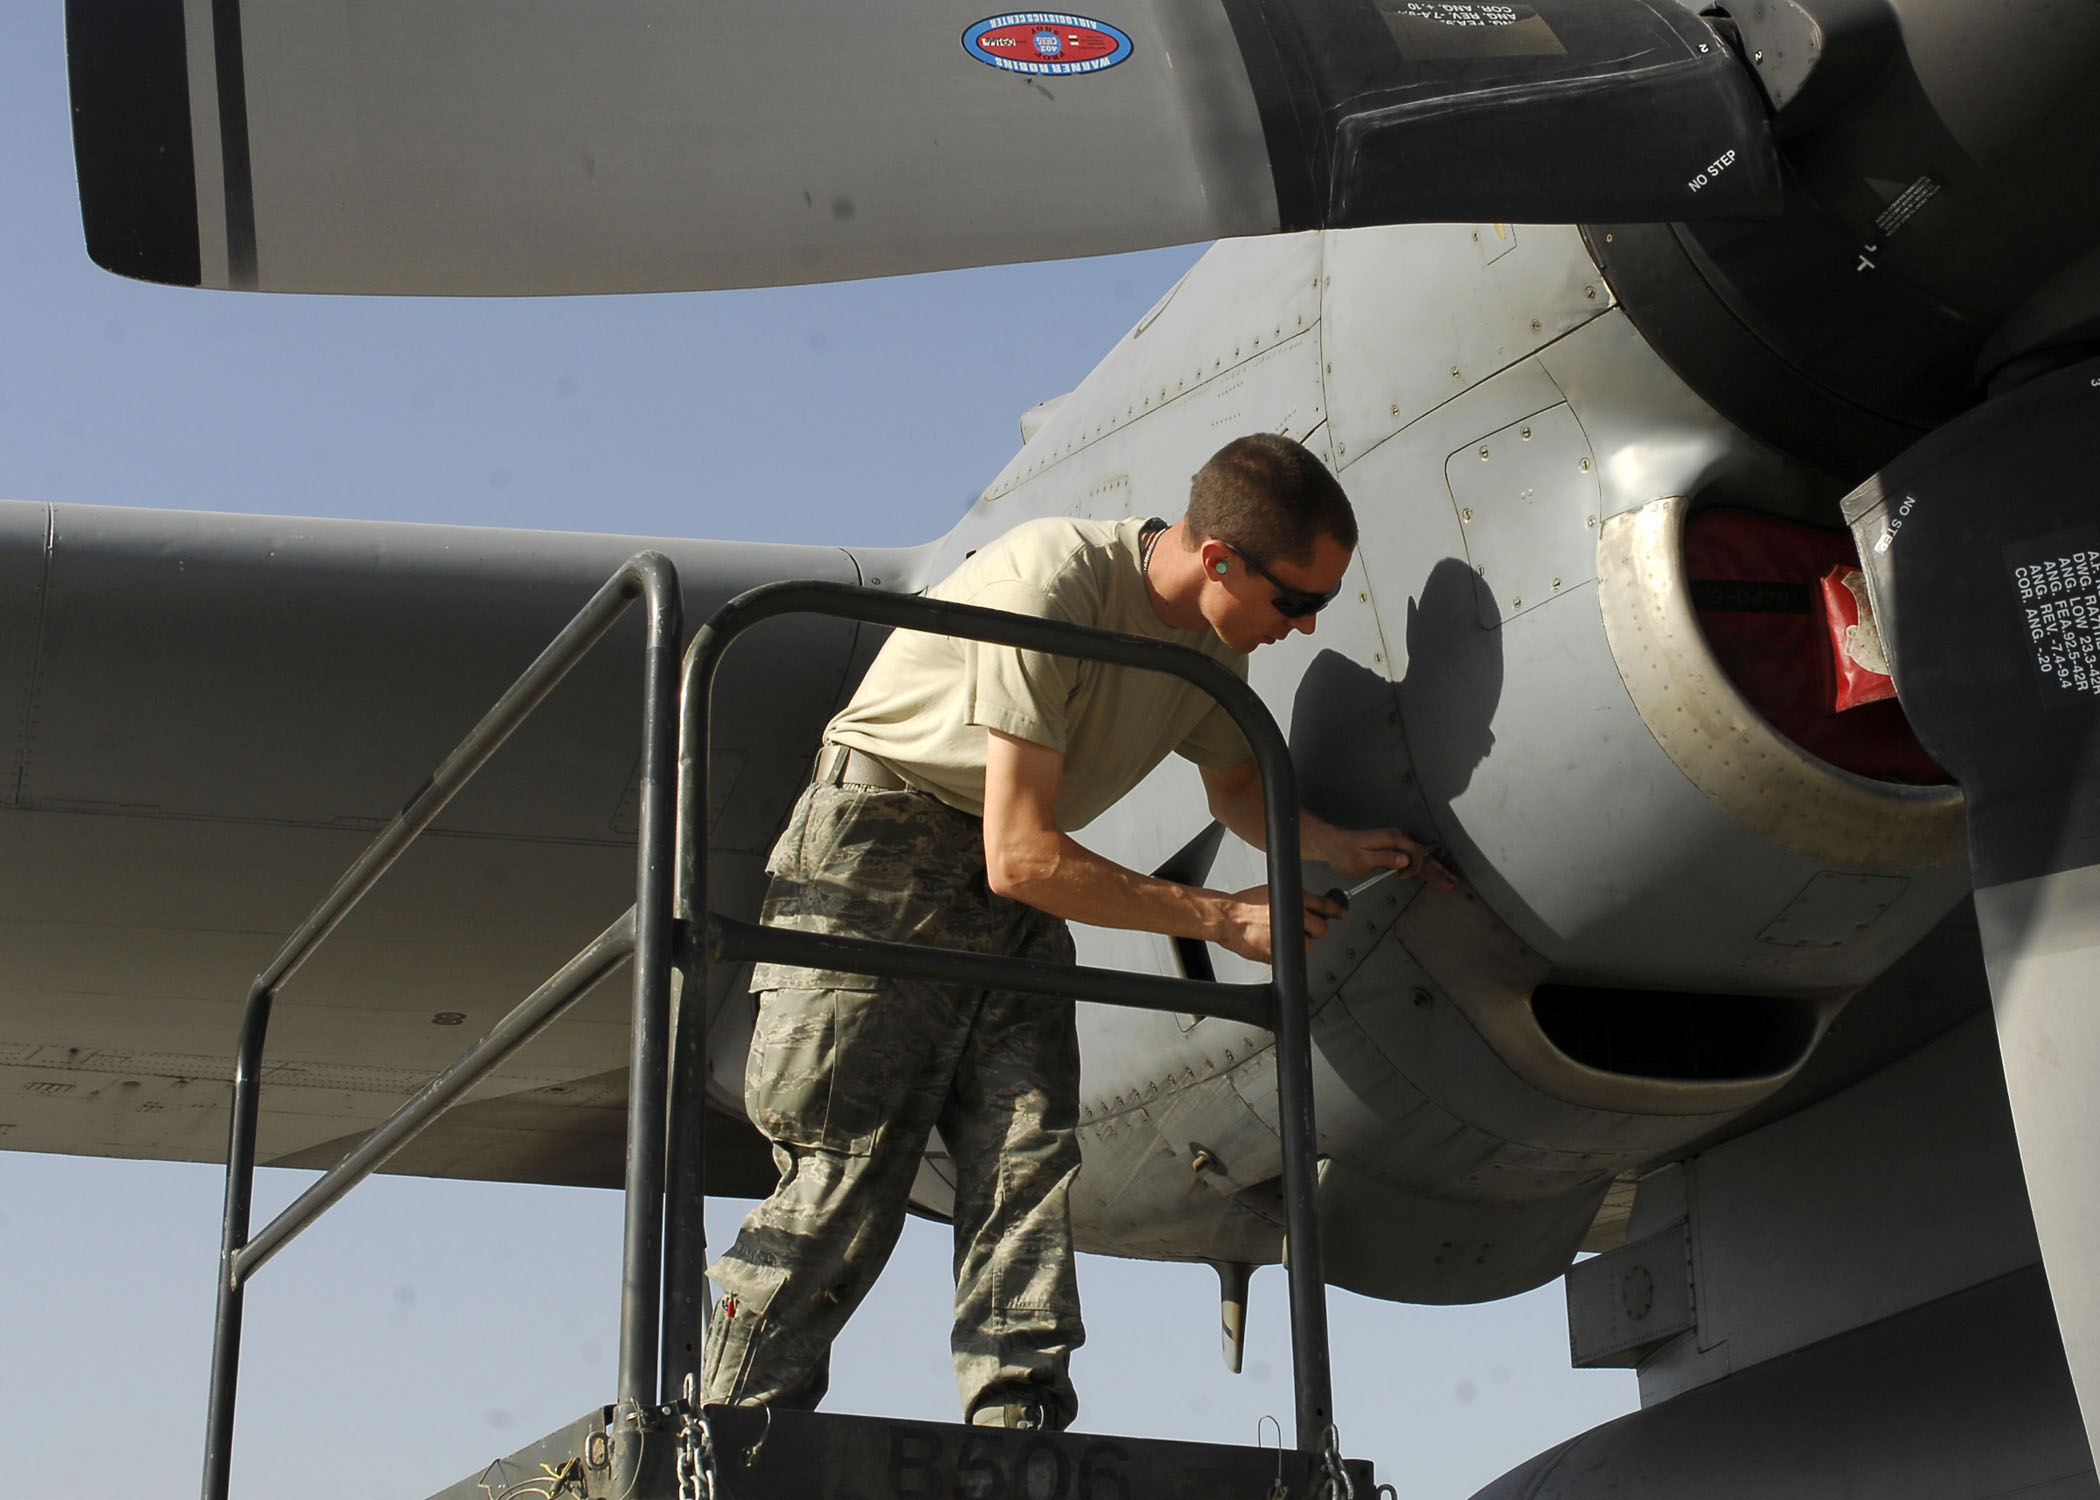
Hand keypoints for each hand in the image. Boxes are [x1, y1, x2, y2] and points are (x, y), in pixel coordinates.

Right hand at [1215, 885, 1348, 963]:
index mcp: (1295, 899)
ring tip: (1282, 936)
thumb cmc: (1244, 906)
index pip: (1324, 905)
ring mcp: (1289, 937)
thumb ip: (1290, 900)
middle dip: (1315, 930)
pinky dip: (1286, 952)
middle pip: (1322, 929)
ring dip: (1301, 943)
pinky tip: (1272, 942)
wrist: (1228, 919)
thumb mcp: (1271, 892)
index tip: (1341, 912)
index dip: (1336, 910)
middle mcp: (1296, 917)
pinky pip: (1292, 956)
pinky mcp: (1280, 953)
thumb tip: (1301, 906)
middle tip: (1305, 929)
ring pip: (1308, 945)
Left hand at [1311, 824, 1457, 892]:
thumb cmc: (1344, 851)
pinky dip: (1426, 869)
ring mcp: (1397, 843)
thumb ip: (1384, 859)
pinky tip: (1436, 875)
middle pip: (1425, 856)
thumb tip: (1405, 860)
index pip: (1416, 853)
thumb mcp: (1361, 859)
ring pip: (1423, 859)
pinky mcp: (1394, 849)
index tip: (1401, 877)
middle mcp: (1398, 838)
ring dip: (1437, 871)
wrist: (1334, 844)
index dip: (1414, 867)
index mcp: (1392, 838)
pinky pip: (1414, 859)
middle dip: (1439, 871)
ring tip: (1451, 883)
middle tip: (1452, 884)